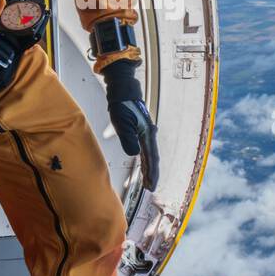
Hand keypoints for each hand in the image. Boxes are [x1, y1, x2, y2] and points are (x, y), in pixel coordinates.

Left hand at [103, 59, 159, 190]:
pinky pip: (145, 149)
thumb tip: (134, 154)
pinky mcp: (141, 130)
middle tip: (150, 187)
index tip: (151, 185)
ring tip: (148, 181)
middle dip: (152, 173)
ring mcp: (146, 132)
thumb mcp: (121, 121)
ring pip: (150, 154)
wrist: (123, 89)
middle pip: (153, 158)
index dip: (151, 173)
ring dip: (149, 167)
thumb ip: (128, 138)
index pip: (151, 158)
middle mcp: (149, 133)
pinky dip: (145, 159)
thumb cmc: (121, 103)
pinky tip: (143, 165)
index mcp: (147, 133)